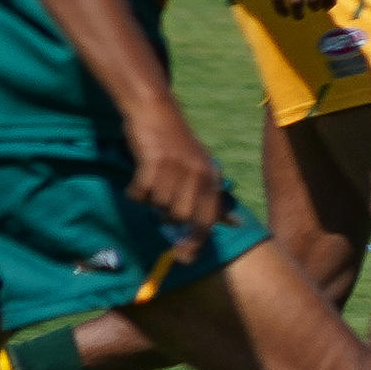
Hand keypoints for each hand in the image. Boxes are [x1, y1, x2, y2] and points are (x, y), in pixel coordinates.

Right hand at [124, 106, 228, 251]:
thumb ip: (215, 197)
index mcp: (211, 178)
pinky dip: (136, 191)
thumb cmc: (178, 145)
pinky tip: (139, 179)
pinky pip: (140, 194)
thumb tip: (234, 224)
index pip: (208, 218)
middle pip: (180, 217)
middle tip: (159, 204)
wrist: (157, 111)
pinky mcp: (153, 162)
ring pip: (158, 205)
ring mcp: (175, 168)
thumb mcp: (203, 169)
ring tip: (152, 181)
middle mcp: (197, 174)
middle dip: (167, 217)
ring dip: (151, 199)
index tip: (184, 258)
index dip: (196, 241)